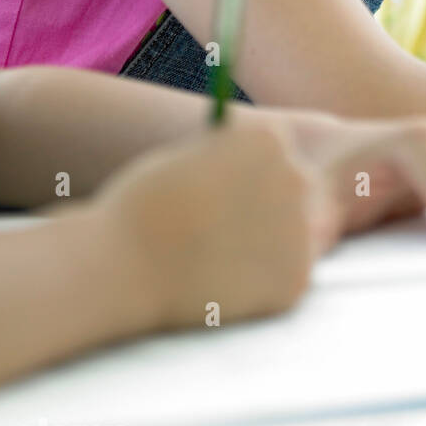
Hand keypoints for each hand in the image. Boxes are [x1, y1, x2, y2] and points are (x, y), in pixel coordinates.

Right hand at [96, 120, 319, 330]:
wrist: (122, 264)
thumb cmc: (143, 207)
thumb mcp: (192, 157)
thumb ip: (233, 161)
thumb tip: (257, 174)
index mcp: (271, 137)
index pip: (277, 153)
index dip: (247, 176)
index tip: (218, 196)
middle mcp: (297, 176)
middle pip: (296, 190)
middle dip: (266, 210)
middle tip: (221, 234)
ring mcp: (303, 229)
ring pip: (296, 237)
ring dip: (267, 249)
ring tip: (216, 262)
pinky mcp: (297, 278)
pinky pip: (288, 279)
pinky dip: (263, 289)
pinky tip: (224, 288)